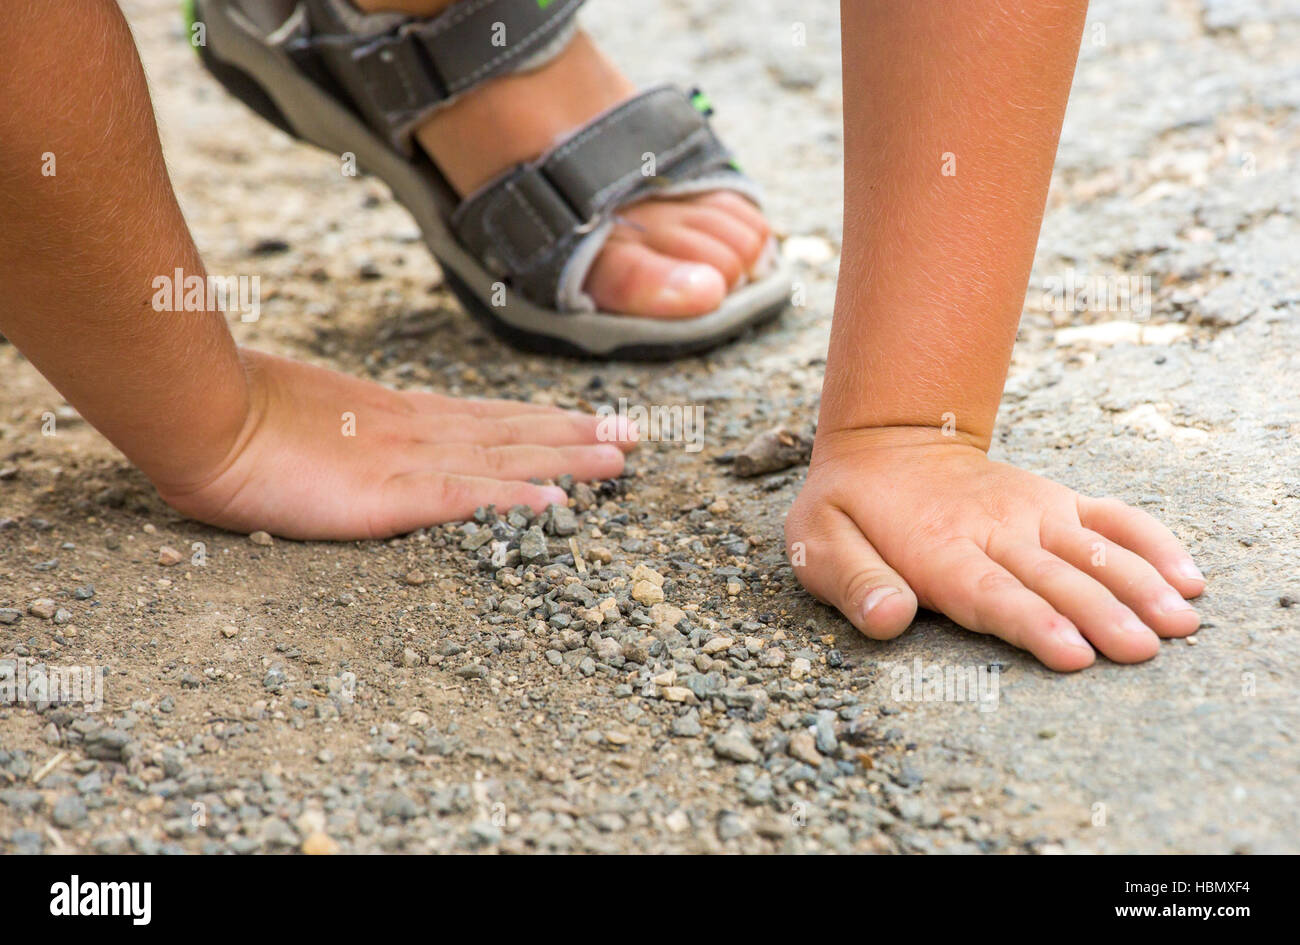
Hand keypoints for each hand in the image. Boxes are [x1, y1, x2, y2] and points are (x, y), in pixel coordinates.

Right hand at [154, 350, 632, 539]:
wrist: (200, 411)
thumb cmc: (234, 417)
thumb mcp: (306, 422)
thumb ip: (347, 434)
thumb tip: (365, 444)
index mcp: (395, 417)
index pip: (484, 418)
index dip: (539, 421)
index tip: (586, 420)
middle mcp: (414, 432)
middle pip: (510, 430)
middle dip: (574, 434)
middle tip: (633, 433)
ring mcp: (403, 459)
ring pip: (504, 456)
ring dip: (566, 457)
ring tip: (620, 456)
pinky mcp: (385, 494)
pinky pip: (464, 498)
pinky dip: (514, 498)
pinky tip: (559, 503)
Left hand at [784, 426, 1205, 670]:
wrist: (885, 442)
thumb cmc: (850, 507)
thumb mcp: (817, 542)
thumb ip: (854, 582)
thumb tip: (890, 618)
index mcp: (937, 549)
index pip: (992, 594)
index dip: (1033, 623)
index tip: (1074, 653)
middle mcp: (993, 530)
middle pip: (1053, 579)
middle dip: (1101, 615)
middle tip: (1144, 650)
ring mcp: (1031, 511)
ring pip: (1093, 549)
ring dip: (1139, 584)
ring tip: (1181, 622)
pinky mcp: (1054, 500)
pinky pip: (1111, 516)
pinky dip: (1151, 542)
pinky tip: (1188, 575)